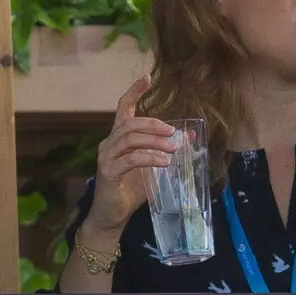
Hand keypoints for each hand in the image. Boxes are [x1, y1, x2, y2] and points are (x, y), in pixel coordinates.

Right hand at [86, 75, 177, 234]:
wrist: (112, 216)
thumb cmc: (131, 190)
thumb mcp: (154, 167)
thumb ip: (166, 151)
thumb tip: (189, 137)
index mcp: (119, 138)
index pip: (123, 108)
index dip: (134, 92)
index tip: (147, 78)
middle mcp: (109, 143)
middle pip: (129, 123)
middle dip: (153, 124)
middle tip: (173, 132)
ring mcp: (106, 157)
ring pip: (129, 139)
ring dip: (154, 141)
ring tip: (173, 148)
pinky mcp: (108, 172)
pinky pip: (130, 159)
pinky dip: (149, 158)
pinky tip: (164, 162)